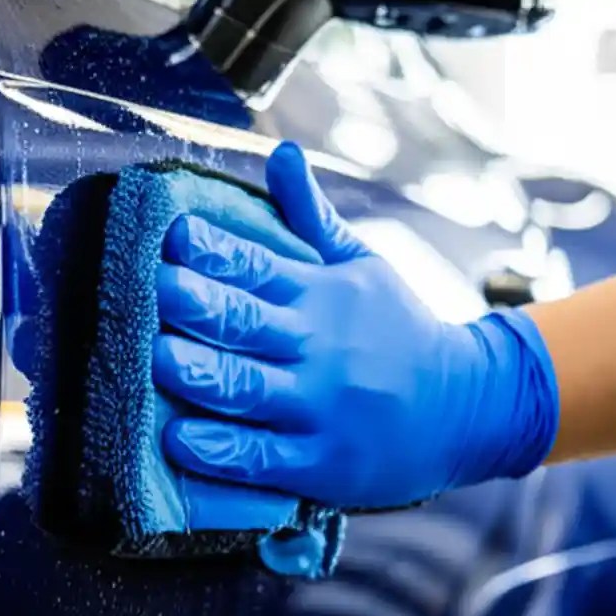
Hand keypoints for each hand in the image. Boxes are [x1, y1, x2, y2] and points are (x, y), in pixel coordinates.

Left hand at [152, 142, 559, 508]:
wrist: (463, 410)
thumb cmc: (397, 331)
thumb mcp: (362, 267)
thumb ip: (311, 217)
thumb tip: (281, 152)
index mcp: (322, 295)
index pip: (258, 265)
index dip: (214, 250)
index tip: (174, 236)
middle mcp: (319, 348)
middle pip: (245, 322)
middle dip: (195, 303)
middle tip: (152, 289)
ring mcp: (318, 409)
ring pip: (245, 389)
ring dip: (197, 372)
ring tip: (155, 357)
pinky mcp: (318, 464)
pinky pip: (258, 458)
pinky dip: (218, 450)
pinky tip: (179, 439)